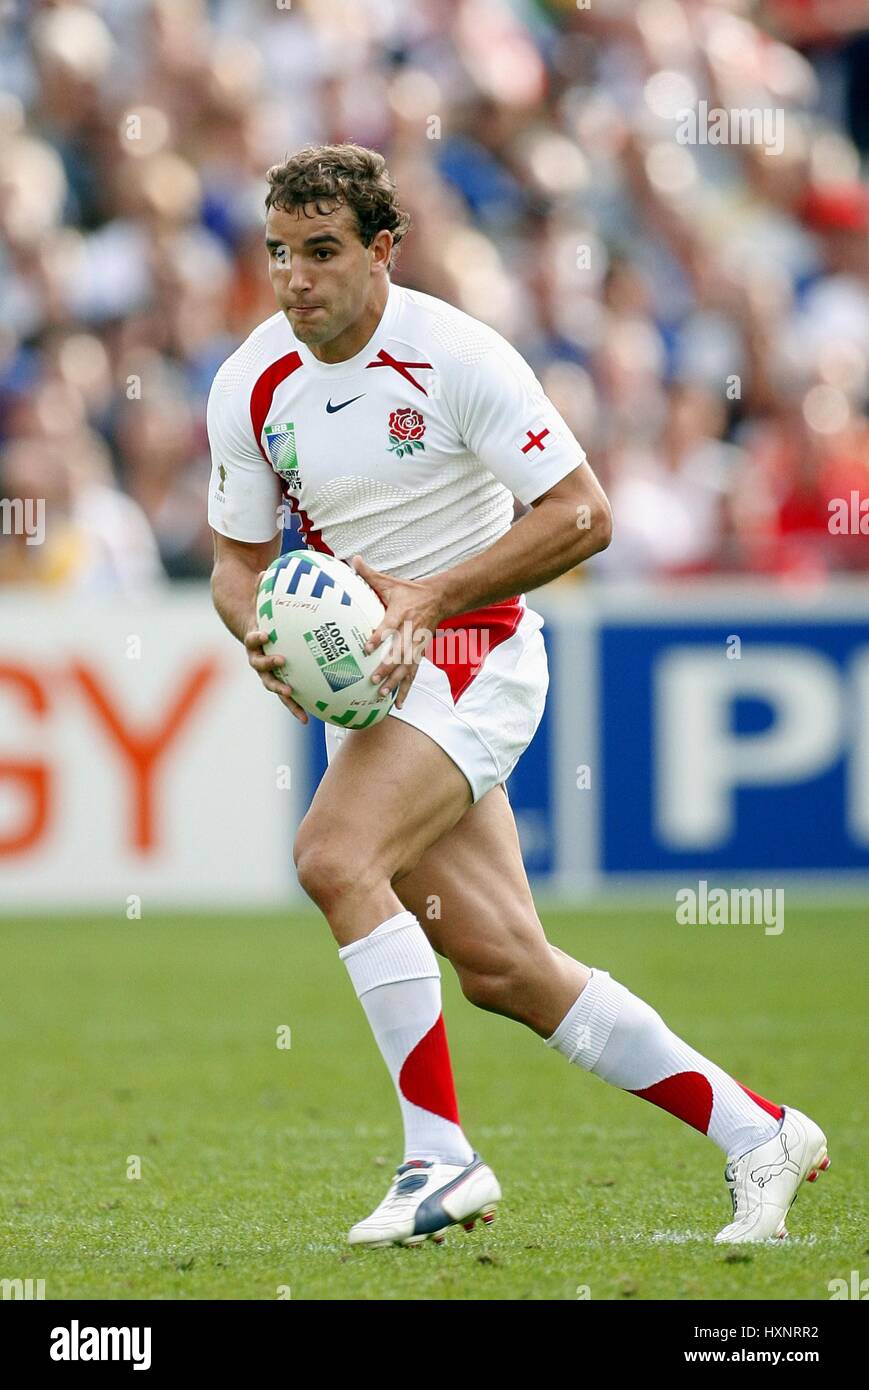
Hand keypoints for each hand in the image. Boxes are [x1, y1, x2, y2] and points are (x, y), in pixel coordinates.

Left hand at [244, 625, 308, 723]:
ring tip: (281, 660)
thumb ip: (316, 653)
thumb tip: (348, 655)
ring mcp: (257, 657)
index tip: (305, 721)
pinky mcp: (250, 641)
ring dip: (270, 664)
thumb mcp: (298, 646)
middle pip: (271, 684)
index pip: (288, 697)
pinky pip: (253, 640)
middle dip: (280, 689)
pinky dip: (259, 639)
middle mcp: (266, 670)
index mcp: (278, 677)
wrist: (255, 623)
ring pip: (261, 665)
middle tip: (290, 691)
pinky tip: (267, 636)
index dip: (296, 709)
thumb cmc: (283, 635)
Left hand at [351, 554, 445, 709]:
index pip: (389, 626)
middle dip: (388, 667)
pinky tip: (398, 704)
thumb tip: (352, 559)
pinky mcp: (421, 653)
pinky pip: (413, 674)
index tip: (367, 647)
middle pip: (400, 652)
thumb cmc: (409, 591)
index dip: (379, 637)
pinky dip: (406, 689)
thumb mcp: (390, 582)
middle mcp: (410, 631)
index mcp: (401, 613)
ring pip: (407, 666)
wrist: (440, 599)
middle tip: (373, 679)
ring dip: (396, 682)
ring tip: (383, 694)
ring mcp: (417, 645)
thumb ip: (369, 574)